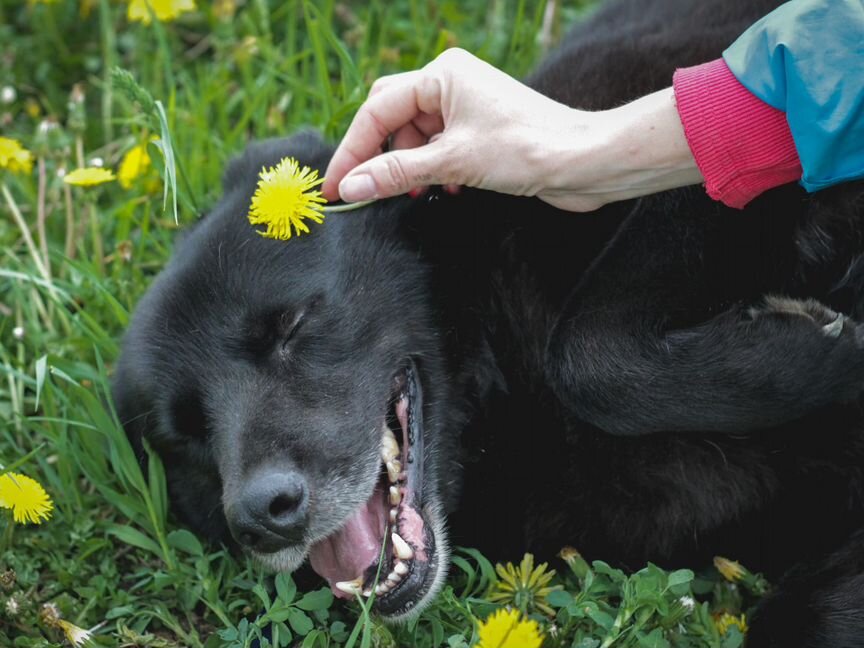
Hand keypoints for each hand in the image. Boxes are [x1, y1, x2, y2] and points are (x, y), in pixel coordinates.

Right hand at [323, 48, 702, 211]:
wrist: (585, 162)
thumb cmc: (527, 148)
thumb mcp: (453, 162)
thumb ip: (397, 173)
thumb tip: (352, 187)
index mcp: (441, 73)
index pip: (377, 110)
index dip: (352, 151)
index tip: (335, 188)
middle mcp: (451, 82)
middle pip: (391, 116)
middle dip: (378, 153)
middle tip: (364, 190)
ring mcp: (466, 106)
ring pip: (415, 135)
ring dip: (408, 165)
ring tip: (414, 193)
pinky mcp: (480, 130)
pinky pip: (438, 146)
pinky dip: (432, 169)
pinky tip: (444, 190)